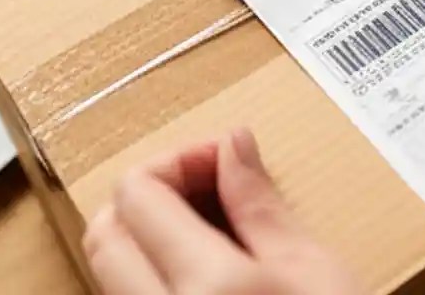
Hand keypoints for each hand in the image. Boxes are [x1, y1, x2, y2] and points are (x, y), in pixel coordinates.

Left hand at [82, 128, 361, 294]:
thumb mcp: (320, 274)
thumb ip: (263, 207)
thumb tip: (233, 144)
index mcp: (206, 284)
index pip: (139, 192)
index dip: (179, 160)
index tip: (224, 159)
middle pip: (104, 233)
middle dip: (148, 196)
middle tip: (207, 187)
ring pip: (110, 272)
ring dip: (145, 237)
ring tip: (208, 228)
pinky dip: (151, 275)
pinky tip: (203, 271)